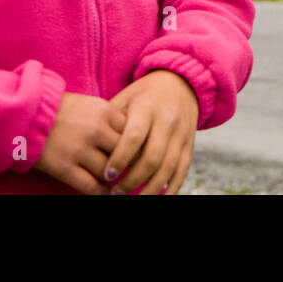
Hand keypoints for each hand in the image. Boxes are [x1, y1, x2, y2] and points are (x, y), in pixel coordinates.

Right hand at [34, 92, 127, 194]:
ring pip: (110, 172)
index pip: (134, 133)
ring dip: (113, 179)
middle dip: (127, 164)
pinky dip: (100, 192)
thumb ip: (112, 120)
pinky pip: (91, 186)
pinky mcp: (64, 167)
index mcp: (105, 111)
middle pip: (126, 154)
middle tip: (128, 170)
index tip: (138, 154)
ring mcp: (80, 150)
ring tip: (113, 180)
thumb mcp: (91, 105)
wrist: (26, 115)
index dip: (136, 146)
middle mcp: (96, 130)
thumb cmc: (62, 110)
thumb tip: (134, 139)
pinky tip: (101, 191)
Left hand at [103, 70, 198, 194]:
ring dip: (150, 188)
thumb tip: (92, 148)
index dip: (120, 158)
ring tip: (133, 198)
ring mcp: (181, 133)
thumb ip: (111, 121)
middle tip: (116, 192)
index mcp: (147, 108)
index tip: (106, 175)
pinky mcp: (190, 143)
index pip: (134, 137)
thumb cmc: (143, 94)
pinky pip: (183, 169)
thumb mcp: (125, 98)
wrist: (180, 83)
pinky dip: (172, 187)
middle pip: (152, 157)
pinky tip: (159, 197)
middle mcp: (167, 120)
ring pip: (168, 167)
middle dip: (133, 180)